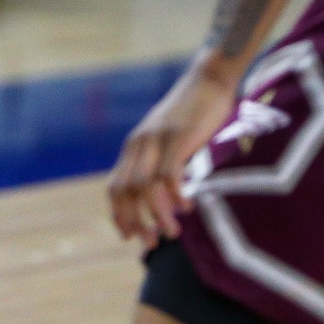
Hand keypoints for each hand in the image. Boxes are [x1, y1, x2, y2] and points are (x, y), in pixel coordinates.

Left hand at [108, 58, 238, 246]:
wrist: (208, 81)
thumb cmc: (192, 114)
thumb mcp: (167, 140)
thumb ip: (160, 162)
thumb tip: (162, 195)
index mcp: (134, 147)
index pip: (115, 187)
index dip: (119, 214)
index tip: (128, 236)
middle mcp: (139, 144)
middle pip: (126, 191)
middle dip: (134, 221)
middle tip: (151, 242)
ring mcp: (157, 140)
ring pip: (146, 187)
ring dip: (157, 214)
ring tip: (171, 232)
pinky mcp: (178, 138)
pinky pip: (170, 174)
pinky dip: (175, 195)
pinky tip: (187, 207)